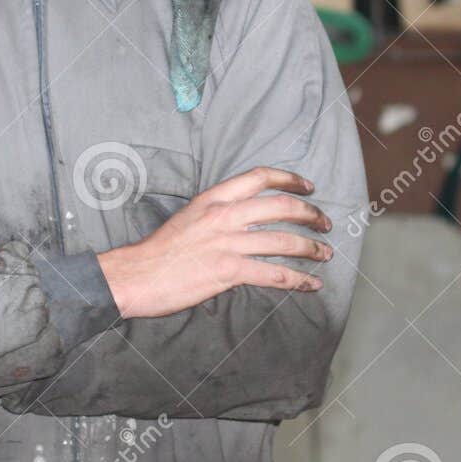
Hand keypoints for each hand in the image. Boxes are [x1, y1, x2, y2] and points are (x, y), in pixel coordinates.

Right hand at [96, 166, 332, 318]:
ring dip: (311, 248)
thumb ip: (217, 214)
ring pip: (283, 241)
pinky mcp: (228, 271)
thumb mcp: (189, 217)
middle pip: (281, 206)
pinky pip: (273, 274)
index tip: (308, 187)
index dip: (289, 179)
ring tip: (325, 254)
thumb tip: (244, 220)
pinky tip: (310, 284)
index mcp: (213, 199)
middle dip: (311, 214)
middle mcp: (224, 215)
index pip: (259, 177)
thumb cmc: (159, 251)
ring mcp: (227, 243)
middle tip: (325, 224)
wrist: (135, 275)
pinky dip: (297, 280)